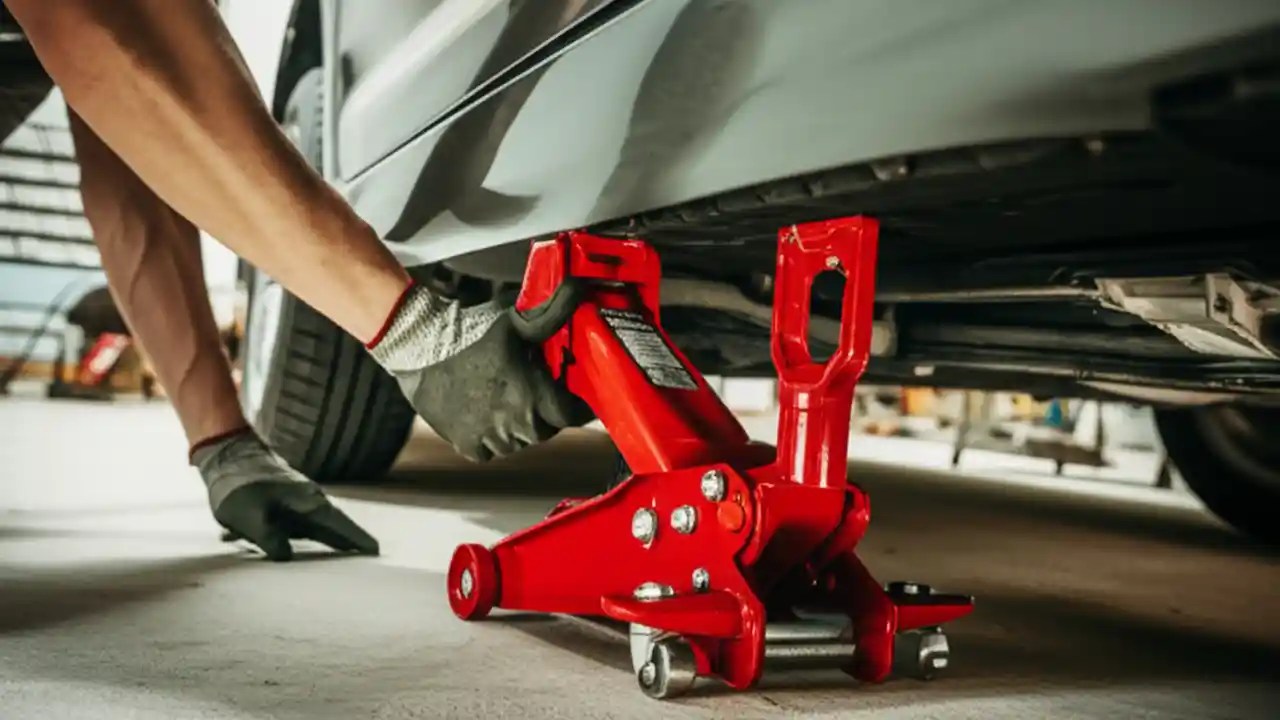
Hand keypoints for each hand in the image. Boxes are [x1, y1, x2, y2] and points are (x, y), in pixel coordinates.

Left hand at [193, 432, 378, 560]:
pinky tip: (286, 548)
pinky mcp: (282, 499)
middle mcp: (308, 500)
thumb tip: (287, 558)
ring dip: (326, 540)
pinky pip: (296, 522)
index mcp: (308, 504)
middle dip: (348, 541)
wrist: (227, 453)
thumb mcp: (250, 518)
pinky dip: (298, 535)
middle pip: (334, 525)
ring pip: (316, 524)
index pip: (340, 525)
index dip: (357, 539)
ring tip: (337, 556)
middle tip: (365, 557)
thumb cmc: (239, 486)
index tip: (376, 551)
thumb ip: (270, 540)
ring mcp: (296, 499)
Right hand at [370, 282, 591, 460]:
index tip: (575, 394)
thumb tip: (580, 289)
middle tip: (536, 387)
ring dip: (519, 424)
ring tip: (506, 397)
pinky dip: (492, 436)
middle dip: (547, 410)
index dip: (577, 404)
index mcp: (536, 398)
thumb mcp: (518, 320)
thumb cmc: (471, 332)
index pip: (574, 415)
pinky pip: (492, 449)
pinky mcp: (468, 446)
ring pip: (520, 441)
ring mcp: (492, 440)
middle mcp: (518, 427)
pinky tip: (485, 411)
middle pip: (548, 427)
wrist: (420, 347)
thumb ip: (554, 311)